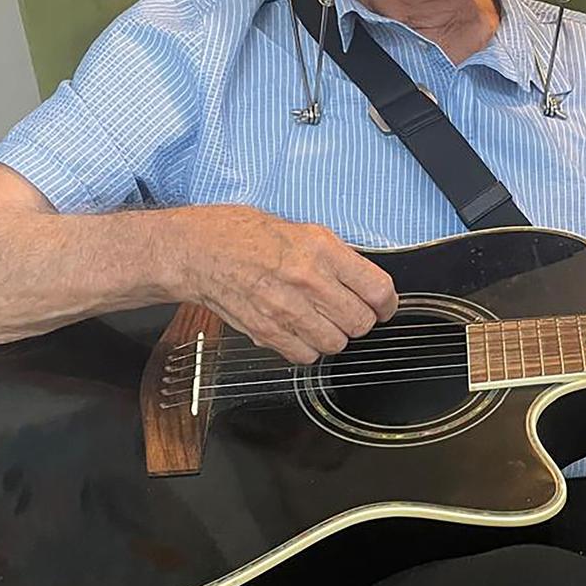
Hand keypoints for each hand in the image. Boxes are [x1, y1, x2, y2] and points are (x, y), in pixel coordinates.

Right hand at [178, 206, 397, 363]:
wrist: (198, 251)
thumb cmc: (243, 235)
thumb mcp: (301, 230)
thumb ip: (336, 258)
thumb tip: (364, 283)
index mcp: (321, 249)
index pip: (378, 289)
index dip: (387, 304)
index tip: (383, 306)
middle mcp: (307, 279)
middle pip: (360, 322)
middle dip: (357, 320)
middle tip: (345, 311)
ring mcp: (286, 309)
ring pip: (336, 343)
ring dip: (332, 336)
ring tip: (318, 320)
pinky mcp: (267, 332)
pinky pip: (306, 356)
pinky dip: (306, 348)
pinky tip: (296, 329)